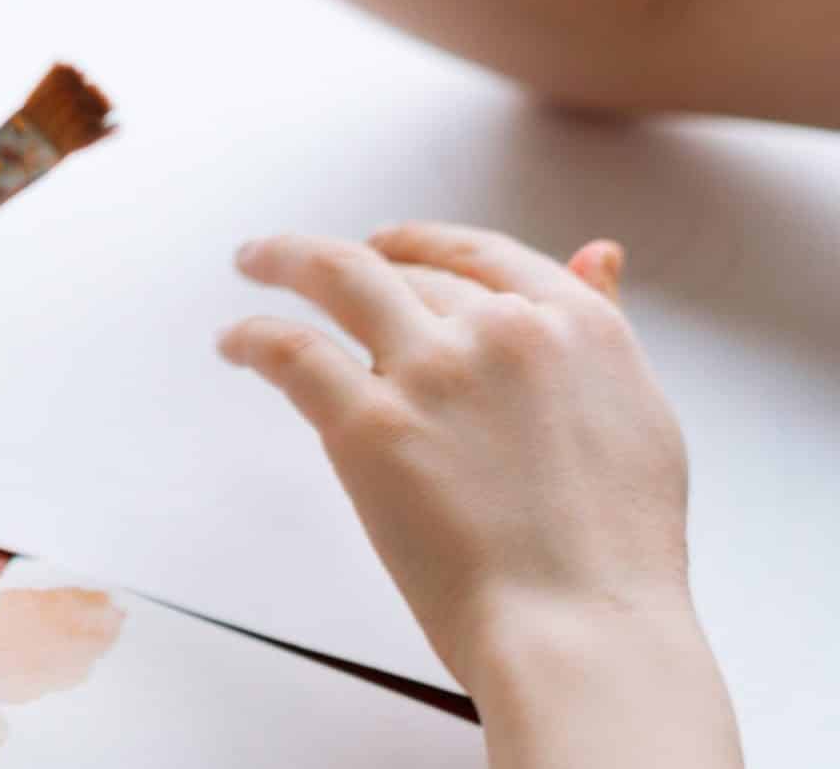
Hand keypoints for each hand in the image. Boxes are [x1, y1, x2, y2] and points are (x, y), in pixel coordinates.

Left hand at [222, 224, 740, 767]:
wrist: (581, 630)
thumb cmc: (615, 551)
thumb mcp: (640, 413)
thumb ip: (605, 328)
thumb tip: (599, 254)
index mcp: (575, 324)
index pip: (481, 254)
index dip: (425, 244)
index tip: (392, 245)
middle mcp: (501, 330)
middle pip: (408, 270)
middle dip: (357, 261)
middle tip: (313, 264)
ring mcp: (432, 372)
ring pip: (337, 275)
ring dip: (284, 257)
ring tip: (253, 259)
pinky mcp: (368, 423)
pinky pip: (291, 351)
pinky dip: (253, 337)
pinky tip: (234, 342)